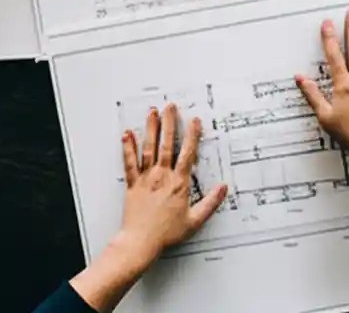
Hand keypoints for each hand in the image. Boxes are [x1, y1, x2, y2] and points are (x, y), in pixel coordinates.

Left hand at [118, 104, 227, 256]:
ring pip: (148, 148)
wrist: (140, 241)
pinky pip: (129, 162)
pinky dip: (127, 147)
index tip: (194, 121)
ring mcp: (145, 178)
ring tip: (152, 112)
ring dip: (150, 129)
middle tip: (171, 107)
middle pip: (167, 144)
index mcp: (178, 183)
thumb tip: (222, 188)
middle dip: (169, 123)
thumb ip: (210, 202)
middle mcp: (161, 176)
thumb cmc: (166, 233)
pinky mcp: (132, 184)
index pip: (187, 154)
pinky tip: (127, 134)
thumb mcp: (194, 220)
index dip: (192, 135)